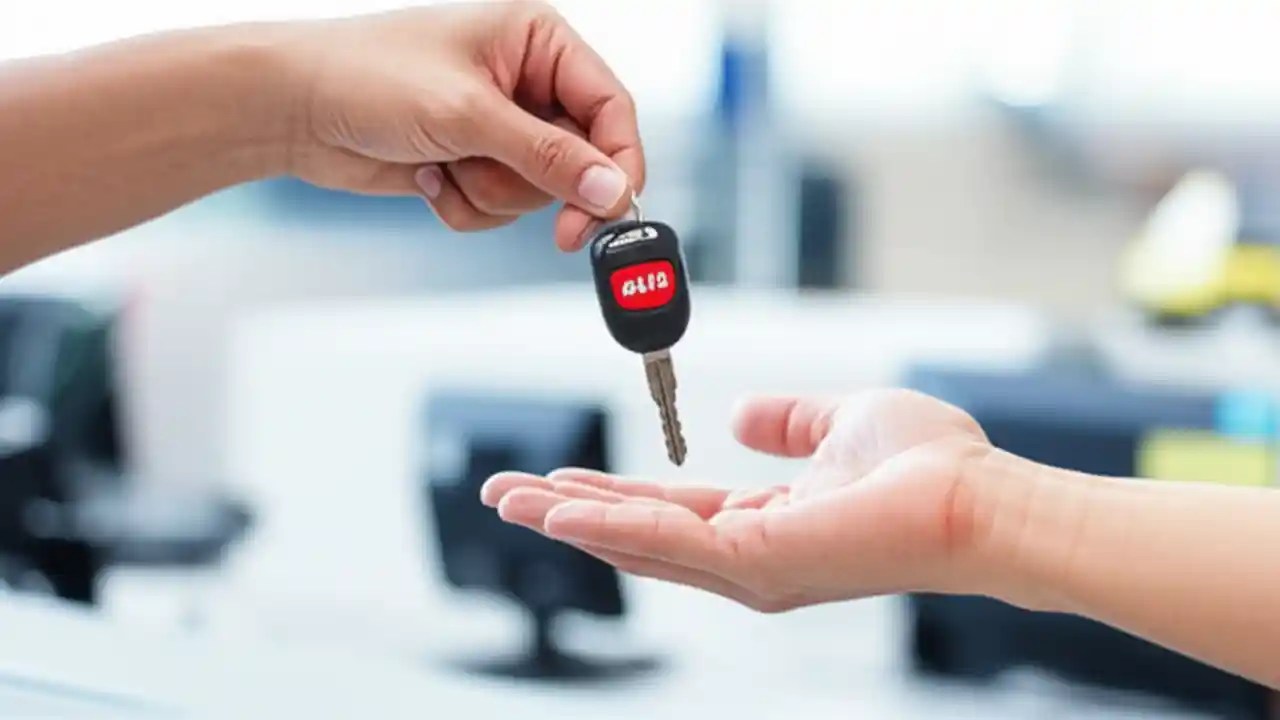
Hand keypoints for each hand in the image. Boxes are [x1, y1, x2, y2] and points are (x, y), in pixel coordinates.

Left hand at [281, 1, 642, 249]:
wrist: (291, 107)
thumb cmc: (366, 76)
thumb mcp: (469, 114)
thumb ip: (548, 157)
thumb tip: (613, 191)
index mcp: (538, 40)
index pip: (611, 108)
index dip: (616, 164)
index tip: (607, 212)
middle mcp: (526, 80)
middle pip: (578, 160)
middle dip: (530, 182)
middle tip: (492, 185)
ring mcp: (499, 124)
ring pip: (536, 191)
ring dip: (489, 192)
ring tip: (442, 164)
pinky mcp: (473, 161)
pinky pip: (500, 208)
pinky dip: (465, 204)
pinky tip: (427, 176)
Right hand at [481, 389, 994, 611]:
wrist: (980, 499)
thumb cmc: (930, 467)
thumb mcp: (840, 422)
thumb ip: (788, 420)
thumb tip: (741, 415)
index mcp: (766, 523)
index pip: (669, 509)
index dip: (609, 491)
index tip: (558, 475)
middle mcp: (749, 557)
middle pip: (637, 532)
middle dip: (567, 511)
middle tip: (501, 493)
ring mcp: (750, 569)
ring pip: (637, 541)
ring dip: (568, 517)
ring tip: (508, 498)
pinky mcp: (758, 563)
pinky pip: (667, 540)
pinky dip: (608, 523)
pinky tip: (561, 507)